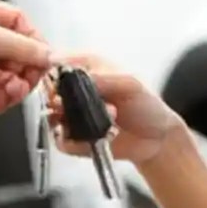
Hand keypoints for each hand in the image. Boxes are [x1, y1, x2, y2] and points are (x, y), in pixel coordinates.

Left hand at [0, 0, 51, 113]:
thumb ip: (22, 48)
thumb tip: (48, 54)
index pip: (21, 26)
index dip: (35, 43)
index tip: (45, 59)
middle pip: (17, 56)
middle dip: (25, 70)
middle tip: (28, 79)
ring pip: (7, 79)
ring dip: (14, 88)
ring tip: (11, 91)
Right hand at [45, 54, 183, 163]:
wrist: (157, 139)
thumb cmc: (147, 105)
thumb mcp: (131, 83)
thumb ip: (104, 78)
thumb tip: (76, 74)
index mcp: (86, 69)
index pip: (56, 64)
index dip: (53, 73)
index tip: (60, 83)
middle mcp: (75, 92)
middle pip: (48, 93)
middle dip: (64, 101)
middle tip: (85, 106)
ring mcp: (73, 116)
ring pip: (51, 118)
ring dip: (74, 123)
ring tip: (104, 123)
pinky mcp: (74, 139)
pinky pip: (61, 142)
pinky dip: (75, 142)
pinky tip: (96, 138)